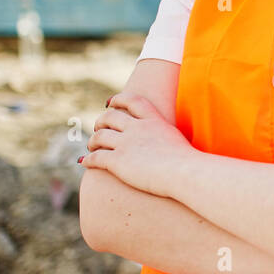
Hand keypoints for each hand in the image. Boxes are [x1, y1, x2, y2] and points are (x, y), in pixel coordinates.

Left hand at [79, 93, 195, 198]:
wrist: (186, 173)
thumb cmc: (190, 163)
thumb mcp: (178, 141)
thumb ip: (167, 137)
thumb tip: (169, 144)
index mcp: (154, 121)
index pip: (132, 101)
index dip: (118, 99)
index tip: (110, 102)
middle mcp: (138, 129)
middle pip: (110, 117)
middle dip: (101, 122)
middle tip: (99, 128)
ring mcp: (127, 144)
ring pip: (99, 136)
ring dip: (92, 141)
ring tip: (91, 146)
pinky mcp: (118, 161)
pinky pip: (96, 157)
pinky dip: (87, 159)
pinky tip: (84, 163)